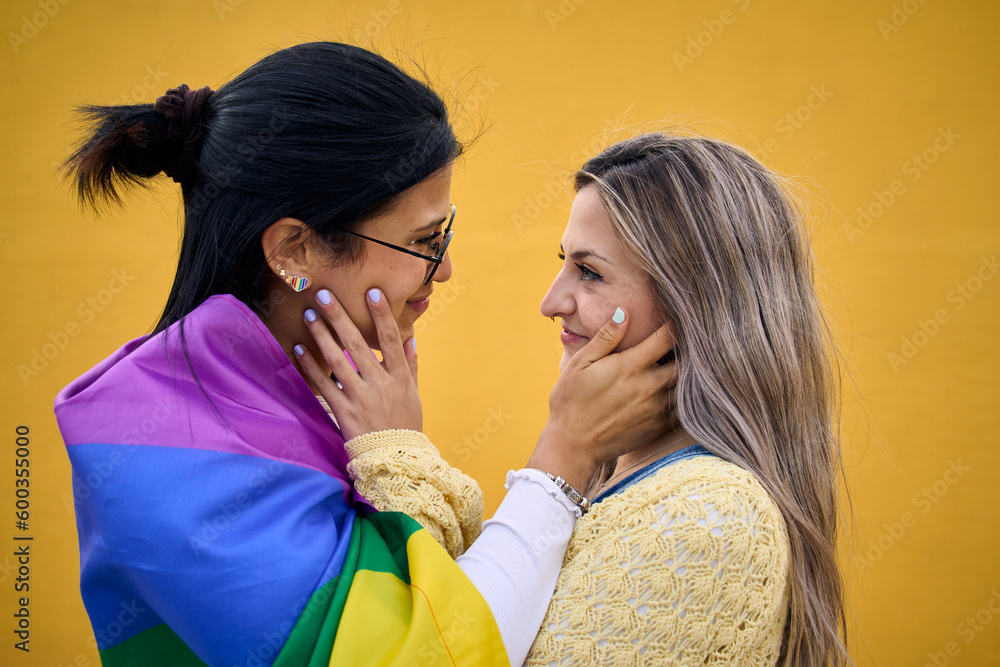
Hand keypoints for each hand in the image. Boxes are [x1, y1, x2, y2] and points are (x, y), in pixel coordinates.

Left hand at [293, 288, 421, 440]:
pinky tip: (298, 349)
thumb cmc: (405, 425)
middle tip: (325, 295)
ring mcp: (360, 397)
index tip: (372, 292)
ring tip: (310, 315)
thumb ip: (411, 366)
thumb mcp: (414, 394)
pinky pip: (322, 385)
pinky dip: (310, 367)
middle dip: (340, 317)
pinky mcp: (343, 411)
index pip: (391, 339)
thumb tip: (412, 340)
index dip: (382, 314)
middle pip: (356, 344)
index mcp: (399, 377)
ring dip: (321, 336)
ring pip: (337, 360)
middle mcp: (379, 384)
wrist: (394, 460)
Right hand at [526, 308, 677, 490]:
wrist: (572, 446)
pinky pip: (681, 407)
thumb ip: (606, 337)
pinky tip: (676, 388)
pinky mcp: (657, 426)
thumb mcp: (581, 363)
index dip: (677, 324)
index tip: (679, 316)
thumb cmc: (571, 401)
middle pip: (686, 361)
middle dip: (689, 349)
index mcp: (631, 366)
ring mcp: (656, 408)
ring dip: (688, 373)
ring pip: (686, 385)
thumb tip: (625, 312)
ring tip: (686, 362)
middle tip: (688, 340)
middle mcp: (650, 386)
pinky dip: (683, 396)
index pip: (667, 337)